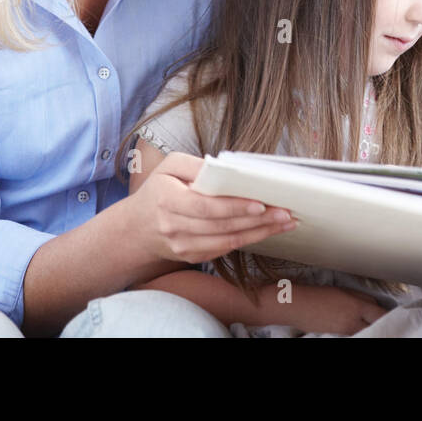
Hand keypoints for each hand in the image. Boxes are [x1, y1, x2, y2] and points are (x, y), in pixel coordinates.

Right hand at [127, 150, 295, 263]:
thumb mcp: (169, 166)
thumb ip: (195, 165)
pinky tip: (267, 231)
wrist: (136, 228)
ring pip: (227, 241)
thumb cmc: (158, 190)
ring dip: (259, 233)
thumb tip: (224, 168)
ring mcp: (182, 247)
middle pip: (221, 226)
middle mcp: (174, 228)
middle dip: (257, 220)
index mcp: (167, 201)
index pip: (206, 207)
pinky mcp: (192, 256)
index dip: (234, 208)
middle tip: (285, 212)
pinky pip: (224, 250)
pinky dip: (248, 240)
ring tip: (285, 222)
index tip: (260, 204)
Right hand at [261, 284, 387, 335]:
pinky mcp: (337, 336)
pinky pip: (354, 335)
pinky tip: (360, 328)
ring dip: (371, 328)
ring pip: (365, 331)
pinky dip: (360, 331)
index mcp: (357, 306)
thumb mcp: (343, 290)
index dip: (389, 316)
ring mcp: (345, 331)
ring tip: (375, 325)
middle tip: (389, 322)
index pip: (381, 314)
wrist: (297, 306)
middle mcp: (354, 321)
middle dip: (382, 324)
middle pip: (376, 325)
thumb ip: (361, 297)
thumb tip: (374, 304)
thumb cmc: (318, 294)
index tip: (397, 315)